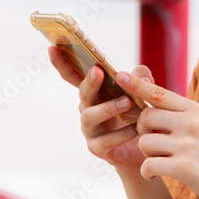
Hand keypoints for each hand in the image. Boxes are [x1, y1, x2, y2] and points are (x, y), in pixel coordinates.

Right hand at [46, 46, 151, 172]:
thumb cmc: (139, 117)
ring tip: (127, 102)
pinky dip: (121, 134)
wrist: (145, 150)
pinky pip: (106, 141)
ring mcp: (90, 130)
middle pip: (83, 93)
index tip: (53, 47)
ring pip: (90, 117)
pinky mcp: (97, 148)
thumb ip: (141, 80)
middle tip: (98, 71)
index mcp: (94, 93)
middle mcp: (87, 109)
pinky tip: (137, 128)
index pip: (74, 76)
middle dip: (89, 82)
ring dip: (107, 107)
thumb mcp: (142, 95)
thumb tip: (140, 71)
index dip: (62, 62)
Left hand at [114, 70, 198, 198]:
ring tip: (160, 162)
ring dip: (147, 154)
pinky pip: (148, 165)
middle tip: (152, 143)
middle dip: (142, 130)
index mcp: (196, 110)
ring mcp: (188, 145)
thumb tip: (152, 106)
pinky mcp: (184, 168)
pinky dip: (147, 173)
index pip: (159, 93)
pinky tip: (155, 176)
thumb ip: (183, 116)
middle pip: (146, 117)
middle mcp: (191, 123)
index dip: (137, 85)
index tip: (121, 75)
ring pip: (144, 142)